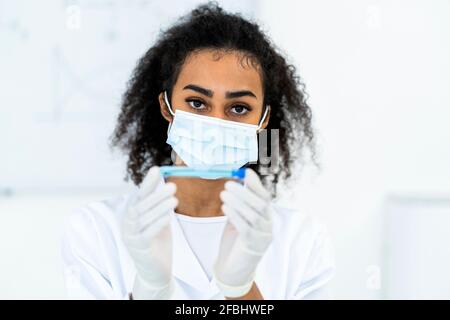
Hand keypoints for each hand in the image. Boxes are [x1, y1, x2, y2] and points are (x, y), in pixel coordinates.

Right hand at [121, 166, 177, 298]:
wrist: (155, 270)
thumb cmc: (157, 243)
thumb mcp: (157, 220)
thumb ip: (158, 205)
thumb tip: (166, 184)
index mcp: (131, 215)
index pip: (138, 195)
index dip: (147, 183)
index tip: (156, 169)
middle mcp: (127, 224)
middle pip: (140, 206)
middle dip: (156, 195)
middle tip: (172, 186)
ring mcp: (131, 237)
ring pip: (143, 219)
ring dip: (159, 207)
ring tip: (175, 199)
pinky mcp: (139, 249)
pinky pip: (147, 234)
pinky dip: (158, 224)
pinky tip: (169, 217)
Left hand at [214, 169, 272, 297]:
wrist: (234, 268)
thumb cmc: (236, 240)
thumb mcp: (239, 218)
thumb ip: (240, 203)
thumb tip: (238, 181)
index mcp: (266, 217)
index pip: (265, 197)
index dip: (255, 184)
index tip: (245, 172)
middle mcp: (268, 226)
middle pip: (260, 205)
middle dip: (244, 192)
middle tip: (228, 184)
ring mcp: (262, 237)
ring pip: (253, 216)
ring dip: (237, 202)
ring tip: (223, 194)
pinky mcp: (252, 246)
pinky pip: (245, 228)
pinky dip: (235, 215)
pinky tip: (225, 207)